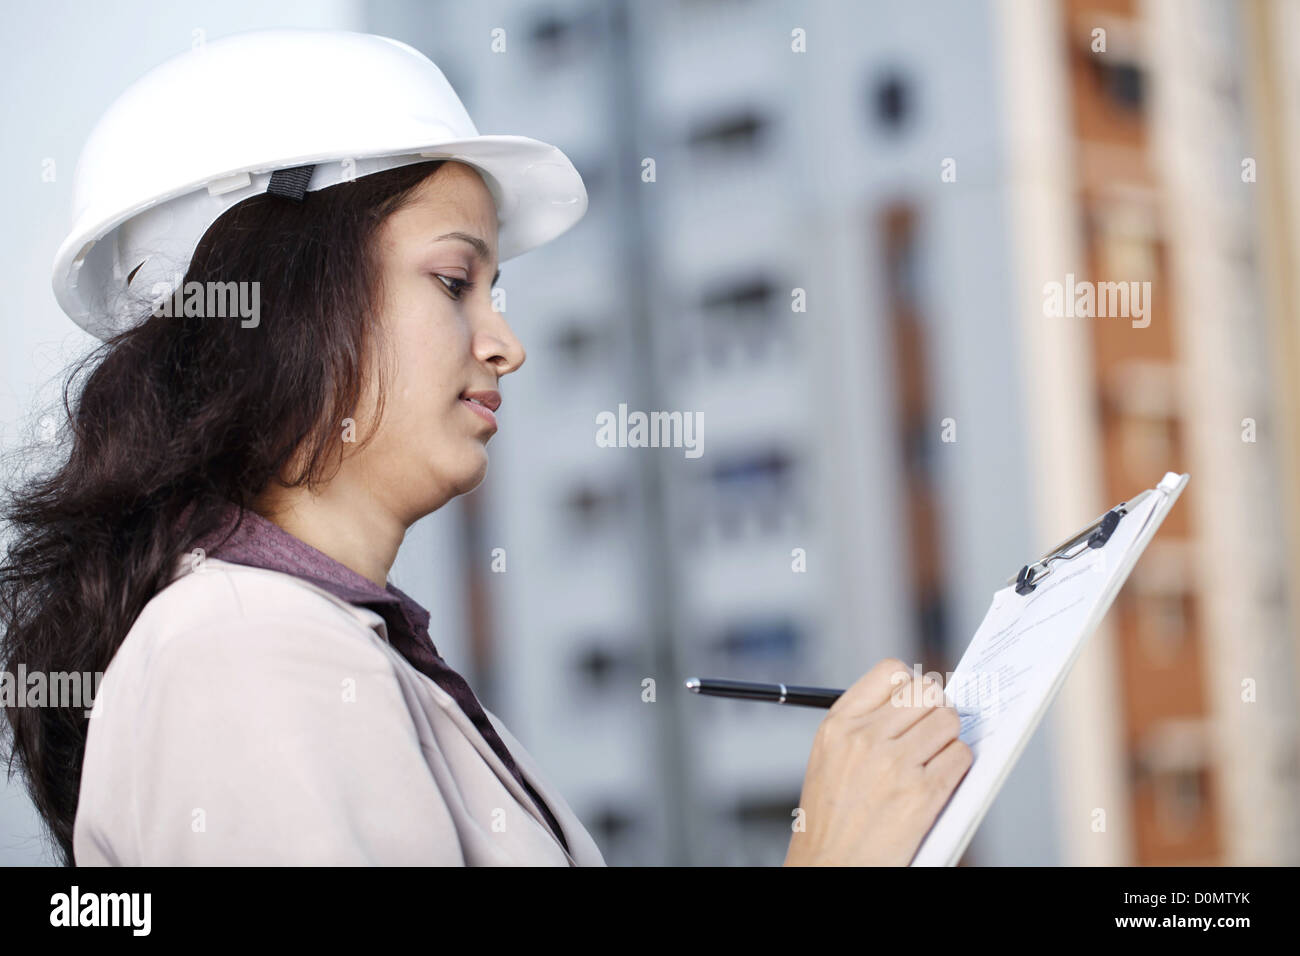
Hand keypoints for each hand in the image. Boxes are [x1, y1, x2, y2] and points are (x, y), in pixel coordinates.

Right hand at [783, 657, 972, 865]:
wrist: (828, 867)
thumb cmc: (831, 817)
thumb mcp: (830, 756)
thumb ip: (866, 724)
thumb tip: (921, 699)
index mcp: (839, 724)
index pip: (891, 670)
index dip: (910, 685)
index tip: (914, 703)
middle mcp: (864, 738)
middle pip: (927, 691)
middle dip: (936, 709)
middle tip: (932, 730)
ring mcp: (894, 764)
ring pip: (949, 720)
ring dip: (949, 738)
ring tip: (934, 758)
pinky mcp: (921, 793)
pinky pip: (961, 756)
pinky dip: (959, 765)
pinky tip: (941, 779)